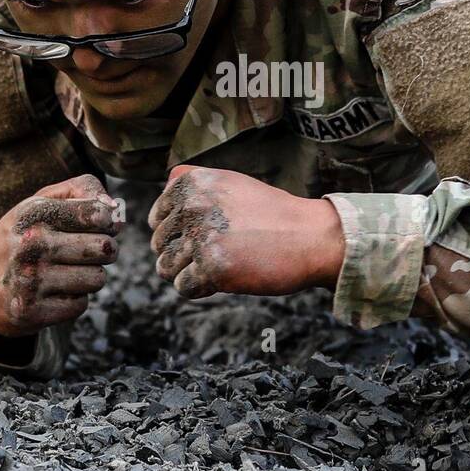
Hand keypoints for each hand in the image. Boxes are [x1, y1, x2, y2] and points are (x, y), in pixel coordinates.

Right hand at [0, 175, 121, 343]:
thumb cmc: (19, 236)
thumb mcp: (41, 202)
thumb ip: (82, 191)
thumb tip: (117, 210)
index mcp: (34, 213)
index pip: (99, 214)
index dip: (106, 221)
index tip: (94, 224)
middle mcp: (31, 244)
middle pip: (106, 248)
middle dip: (102, 250)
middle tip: (82, 251)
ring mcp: (30, 281)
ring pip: (97, 279)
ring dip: (87, 276)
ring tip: (64, 271)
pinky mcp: (31, 313)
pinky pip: (81, 304)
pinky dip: (72, 299)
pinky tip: (52, 292)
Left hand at [147, 166, 344, 298]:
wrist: (312, 237)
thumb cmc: (274, 214)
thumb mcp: (232, 182)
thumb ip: (196, 184)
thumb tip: (164, 190)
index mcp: (194, 182)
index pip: (157, 217)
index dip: (177, 232)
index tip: (204, 235)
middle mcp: (193, 205)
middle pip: (160, 244)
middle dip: (183, 254)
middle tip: (219, 252)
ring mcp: (201, 237)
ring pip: (166, 267)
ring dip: (190, 272)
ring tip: (220, 265)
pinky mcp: (212, 267)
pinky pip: (183, 287)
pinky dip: (202, 288)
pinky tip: (226, 278)